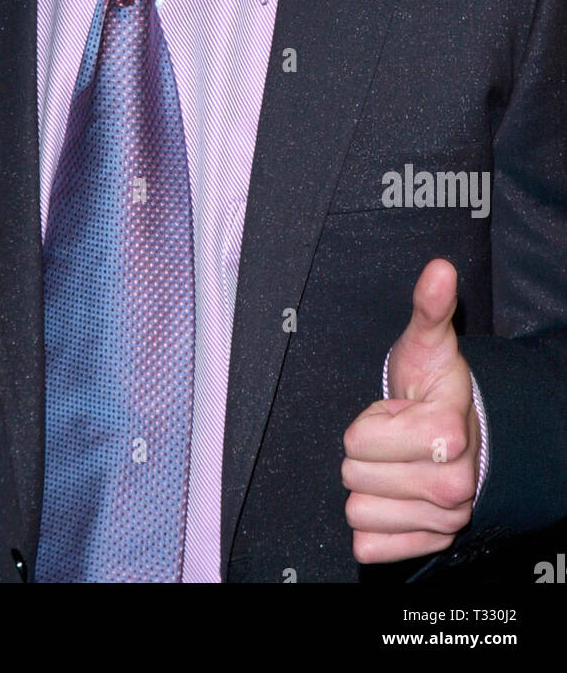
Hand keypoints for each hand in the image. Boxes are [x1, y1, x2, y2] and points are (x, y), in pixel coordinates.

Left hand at [342, 258, 479, 563]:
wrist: (462, 431)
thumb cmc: (434, 385)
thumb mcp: (426, 343)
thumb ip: (428, 307)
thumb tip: (438, 270)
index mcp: (446, 433)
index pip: (357, 442)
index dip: (369, 420)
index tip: (396, 411)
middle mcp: (452, 485)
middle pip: (353, 477)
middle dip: (367, 452)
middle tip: (394, 436)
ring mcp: (443, 519)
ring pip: (358, 511)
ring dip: (371, 485)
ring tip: (397, 461)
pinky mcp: (430, 544)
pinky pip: (369, 545)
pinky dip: (375, 523)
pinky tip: (395, 495)